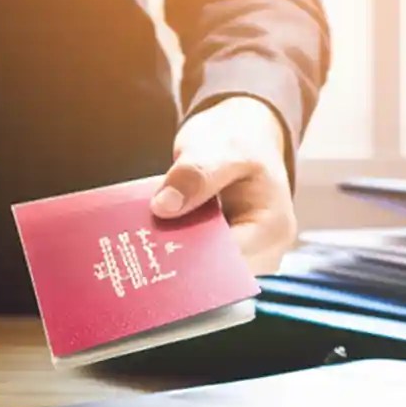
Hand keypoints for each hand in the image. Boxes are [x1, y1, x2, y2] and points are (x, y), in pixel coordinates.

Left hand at [150, 97, 295, 275]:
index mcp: (272, 229)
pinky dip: (170, 246)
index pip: (228, 263)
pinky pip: (193, 257)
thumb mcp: (220, 147)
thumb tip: (163, 207)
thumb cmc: (239, 138)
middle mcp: (263, 251)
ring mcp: (241, 254)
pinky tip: (142, 238)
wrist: (242, 133)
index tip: (151, 254)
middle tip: (134, 250)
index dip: (191, 264)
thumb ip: (196, 173)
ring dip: (169, 257)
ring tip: (134, 245)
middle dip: (176, 263)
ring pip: (200, 270)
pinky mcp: (218, 250)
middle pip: (213, 273)